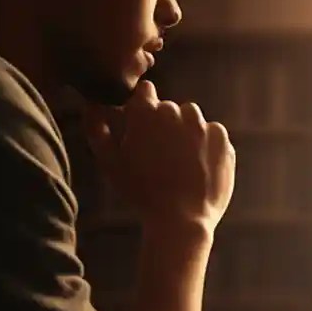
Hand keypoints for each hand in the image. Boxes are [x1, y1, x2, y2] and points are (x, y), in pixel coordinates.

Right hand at [84, 80, 234, 234]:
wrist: (181, 219)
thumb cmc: (140, 192)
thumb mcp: (109, 162)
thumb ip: (96, 128)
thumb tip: (90, 105)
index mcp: (145, 112)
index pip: (145, 91)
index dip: (143, 107)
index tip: (143, 125)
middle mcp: (174, 111)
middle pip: (169, 108)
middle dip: (165, 124)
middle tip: (161, 154)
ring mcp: (201, 124)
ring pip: (192, 118)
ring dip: (187, 131)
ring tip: (180, 162)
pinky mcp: (221, 139)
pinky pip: (213, 133)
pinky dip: (207, 144)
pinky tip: (199, 166)